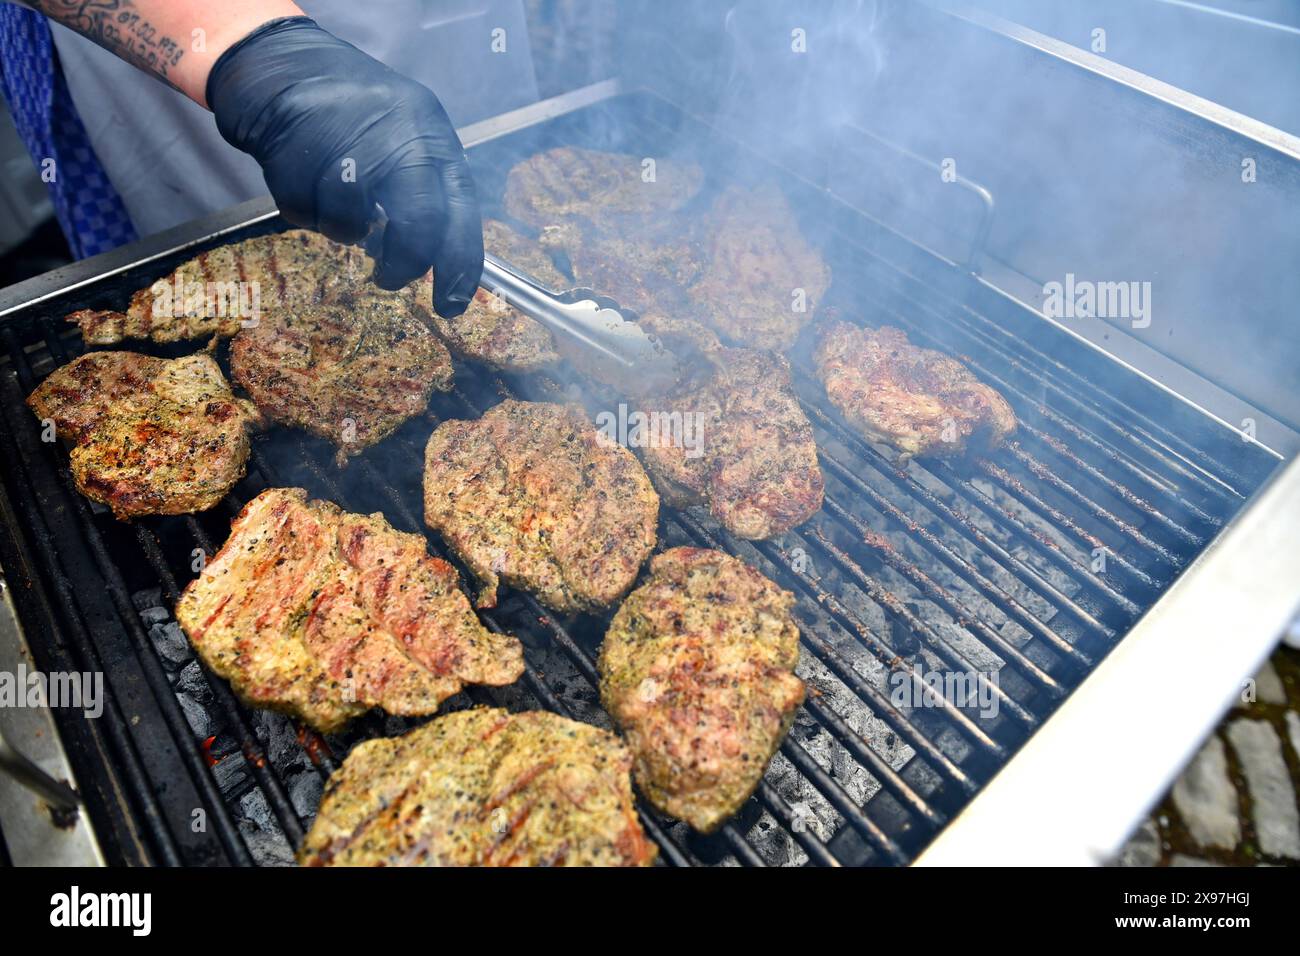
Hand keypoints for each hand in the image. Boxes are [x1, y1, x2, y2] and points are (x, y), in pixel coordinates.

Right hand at [206, 16, 481, 316]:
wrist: (283, 65)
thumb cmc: (354, 112)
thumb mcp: (406, 137)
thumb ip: (422, 190)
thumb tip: (433, 257)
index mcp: (430, 137)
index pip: (460, 211)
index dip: (460, 264)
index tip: (452, 303)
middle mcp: (395, 138)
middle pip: (419, 224)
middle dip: (406, 263)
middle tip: (390, 277)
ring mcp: (344, 145)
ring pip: (352, 226)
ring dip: (342, 230)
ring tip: (336, 202)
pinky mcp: (294, 154)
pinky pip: (306, 215)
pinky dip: (306, 212)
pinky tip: (306, 182)